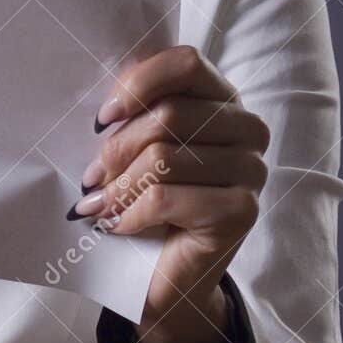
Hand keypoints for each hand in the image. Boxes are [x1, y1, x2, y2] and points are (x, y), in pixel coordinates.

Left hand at [71, 44, 268, 340]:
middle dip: (117, 148)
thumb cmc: (148, 204)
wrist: (167, 280)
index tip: (102, 118)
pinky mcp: (242, 210)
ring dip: (118, 186)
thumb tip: (103, 109)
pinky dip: (130, 213)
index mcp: (223, 99)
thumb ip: (134, 115)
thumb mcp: (138, 149)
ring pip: (164, 158)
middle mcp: (247, 128)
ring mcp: (251, 170)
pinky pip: (166, 198)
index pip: (186, 63)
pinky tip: (117, 225)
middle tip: (91, 177)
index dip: (138, 84)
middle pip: (170, 114)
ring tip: (98, 203)